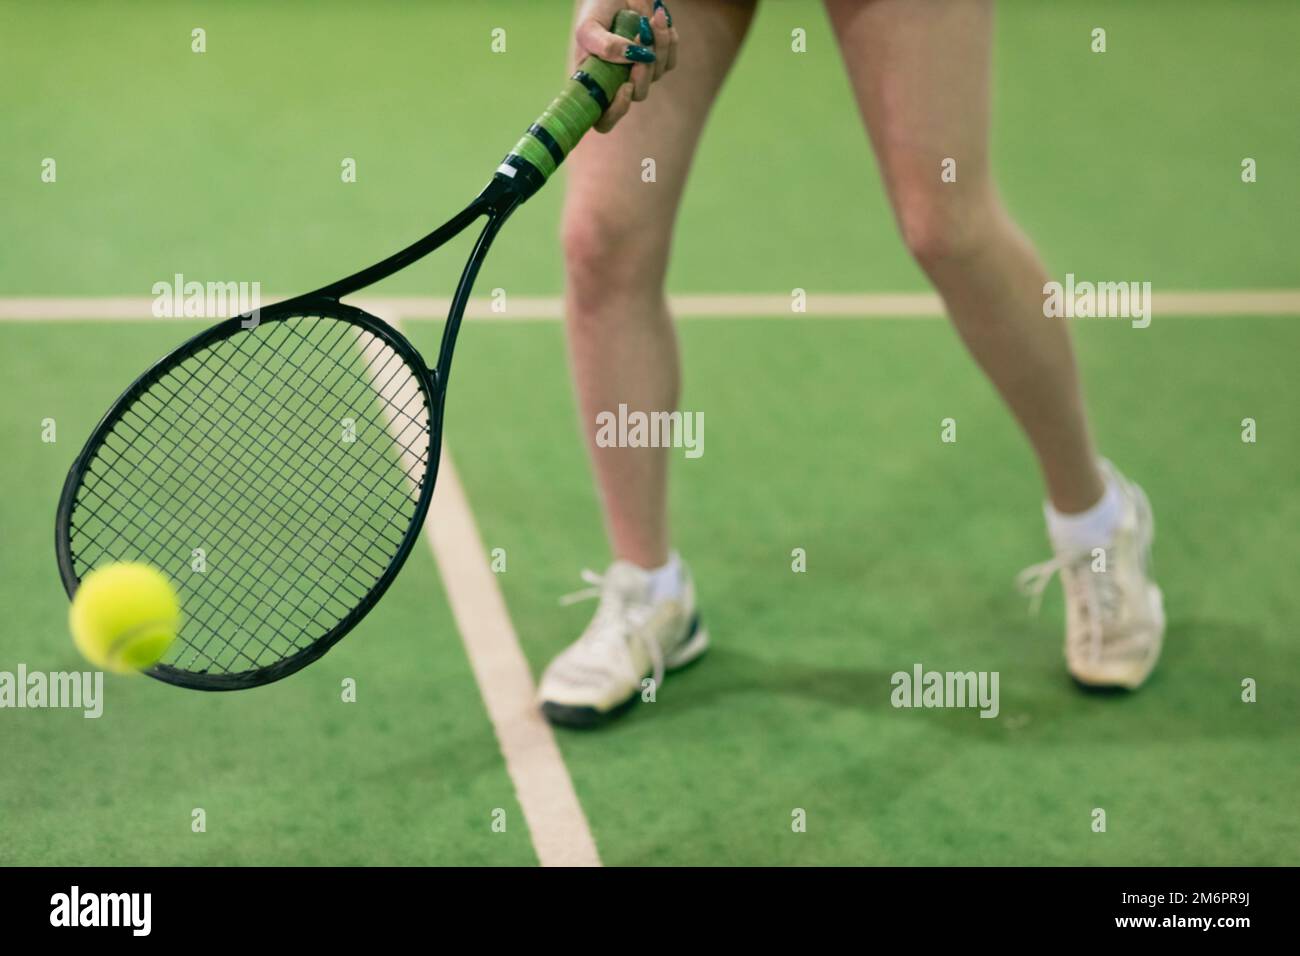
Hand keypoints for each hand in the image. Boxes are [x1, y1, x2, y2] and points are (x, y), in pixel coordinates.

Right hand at [572, 0, 678, 131]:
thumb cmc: (597, 10)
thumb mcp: (589, 27)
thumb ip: (604, 45)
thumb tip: (632, 57)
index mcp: (596, 83)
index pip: (604, 119)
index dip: (616, 112)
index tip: (625, 87)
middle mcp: (618, 83)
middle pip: (637, 94)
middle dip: (643, 70)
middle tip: (641, 39)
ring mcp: (640, 73)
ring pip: (656, 75)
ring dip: (658, 45)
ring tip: (651, 18)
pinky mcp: (659, 61)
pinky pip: (670, 61)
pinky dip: (668, 40)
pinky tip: (659, 21)